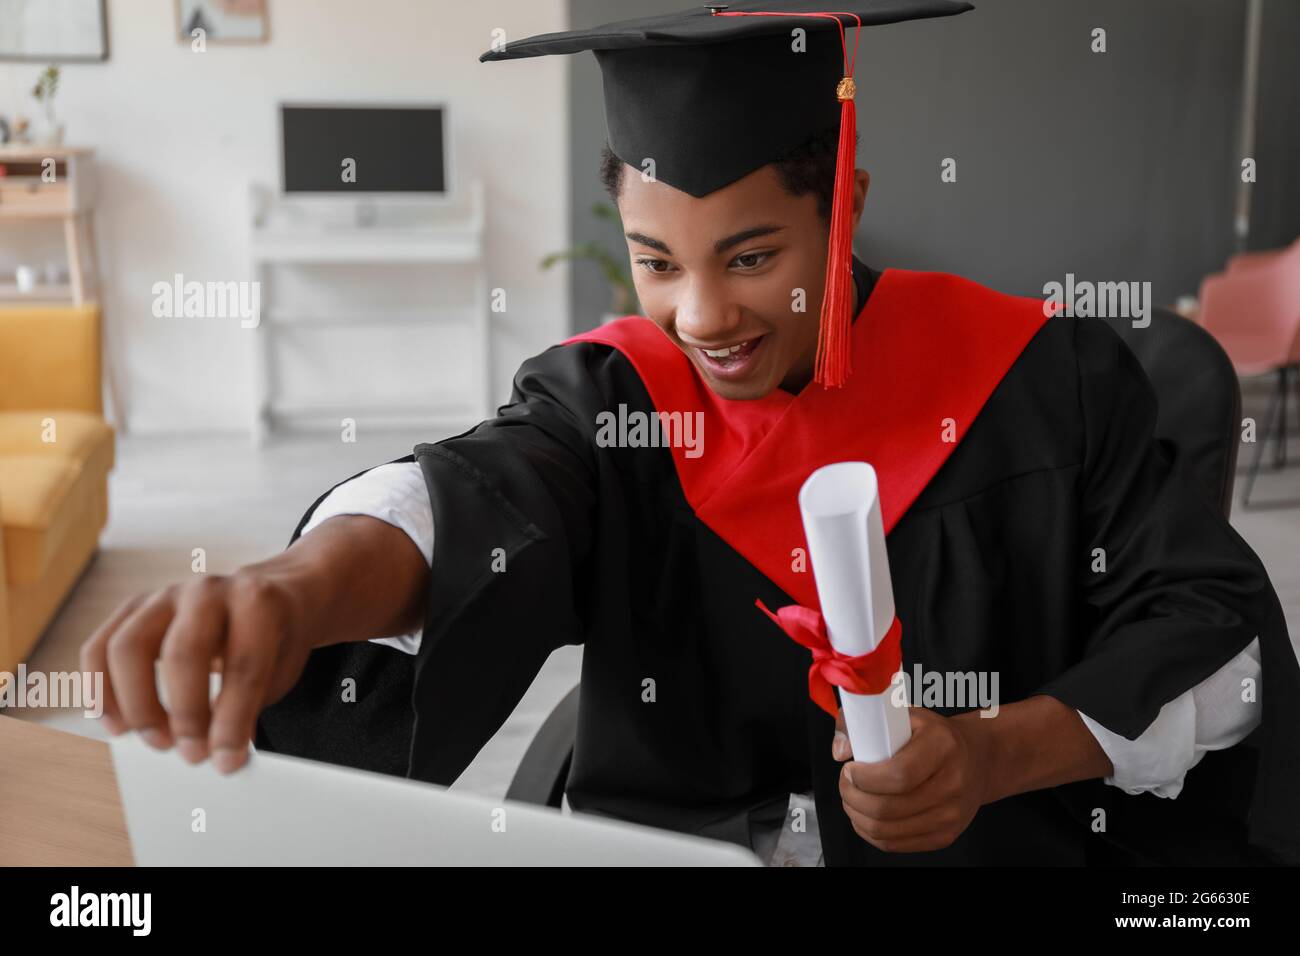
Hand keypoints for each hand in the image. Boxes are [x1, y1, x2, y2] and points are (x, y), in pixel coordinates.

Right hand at [80, 570, 314, 773]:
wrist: (264, 595)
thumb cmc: (271, 640)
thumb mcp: (279, 669)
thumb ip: (249, 706)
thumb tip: (217, 755)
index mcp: (257, 601)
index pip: (243, 664)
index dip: (233, 720)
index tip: (228, 761)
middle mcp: (209, 590)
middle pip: (183, 653)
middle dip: (186, 714)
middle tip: (192, 755)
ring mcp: (167, 594)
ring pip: (129, 647)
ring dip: (137, 705)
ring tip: (157, 743)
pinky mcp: (135, 607)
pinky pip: (100, 646)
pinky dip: (98, 688)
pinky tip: (114, 724)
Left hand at [831, 707, 988, 852]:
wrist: (976, 759)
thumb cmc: (932, 736)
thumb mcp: (904, 714)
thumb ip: (864, 720)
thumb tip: (840, 750)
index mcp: (942, 746)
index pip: (899, 775)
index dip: (865, 778)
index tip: (849, 769)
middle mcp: (953, 783)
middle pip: (888, 807)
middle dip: (853, 797)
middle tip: (845, 784)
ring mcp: (951, 814)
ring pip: (887, 830)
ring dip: (857, 816)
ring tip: (851, 798)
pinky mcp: (945, 835)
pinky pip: (895, 844)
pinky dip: (870, 833)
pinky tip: (864, 815)